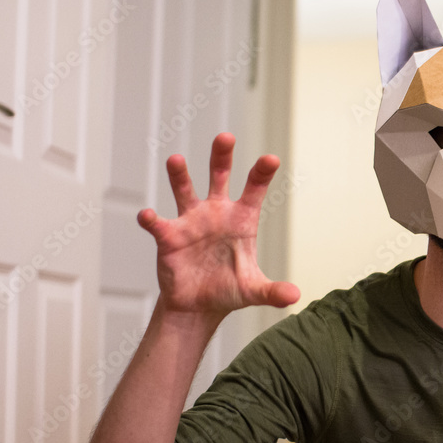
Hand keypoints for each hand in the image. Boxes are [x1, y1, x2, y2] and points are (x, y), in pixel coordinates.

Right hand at [137, 133, 299, 316]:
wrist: (198, 306)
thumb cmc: (228, 290)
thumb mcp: (253, 290)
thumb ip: (273, 291)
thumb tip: (295, 296)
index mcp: (241, 220)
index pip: (254, 190)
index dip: (262, 174)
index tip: (271, 159)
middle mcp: (216, 213)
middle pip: (219, 176)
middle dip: (222, 156)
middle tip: (225, 136)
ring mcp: (191, 221)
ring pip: (184, 189)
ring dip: (180, 175)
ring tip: (176, 160)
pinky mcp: (169, 236)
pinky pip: (158, 224)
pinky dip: (151, 219)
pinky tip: (147, 216)